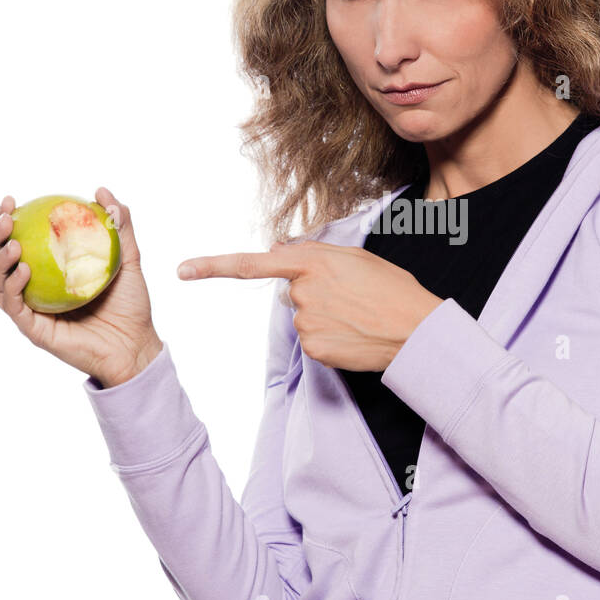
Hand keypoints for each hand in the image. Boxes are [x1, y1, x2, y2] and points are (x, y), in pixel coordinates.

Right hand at [0, 188, 163, 386]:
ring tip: (14, 244)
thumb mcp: (128, 258)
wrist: (137, 344)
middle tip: (6, 218)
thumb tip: (102, 191)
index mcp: (45, 271)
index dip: (3, 220)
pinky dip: (12, 286)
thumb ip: (119, 225)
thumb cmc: (131, 304)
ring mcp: (29, 310)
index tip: (10, 201)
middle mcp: (31, 290)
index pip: (13, 241)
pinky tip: (23, 270)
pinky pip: (12, 306)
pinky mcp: (33, 329)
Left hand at [177, 240, 442, 371]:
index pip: (253, 263)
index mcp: (313, 261)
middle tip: (352, 297)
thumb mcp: (356, 259)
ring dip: (324, 315)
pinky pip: (311, 340)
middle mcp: (303, 291)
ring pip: (302, 316)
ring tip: (358, 316)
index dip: (214, 266)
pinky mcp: (313, 348)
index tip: (183, 270)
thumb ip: (312, 253)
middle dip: (315, 293)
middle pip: (291, 291)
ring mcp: (306, 322)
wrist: (416, 330)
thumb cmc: (392, 289)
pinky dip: (328, 337)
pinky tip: (352, 335)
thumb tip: (275, 252)